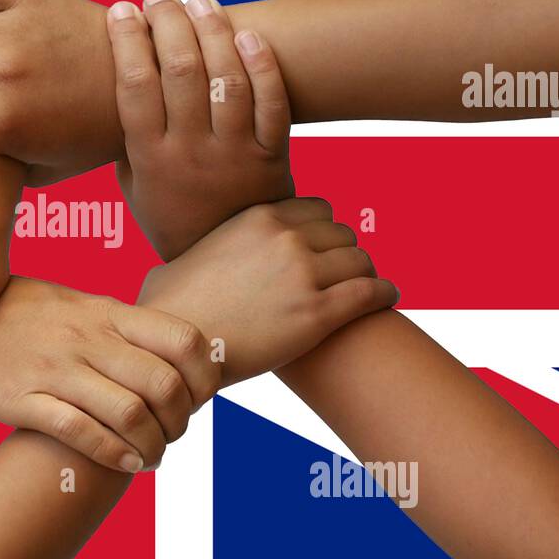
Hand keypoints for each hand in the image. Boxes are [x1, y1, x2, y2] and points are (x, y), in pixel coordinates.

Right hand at [0, 277, 220, 471]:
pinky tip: (125, 464)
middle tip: (171, 436)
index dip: (204, 378)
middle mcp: (88, 338)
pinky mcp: (22, 398)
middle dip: (180, 423)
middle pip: (164, 385)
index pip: (183, 339)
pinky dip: (113, 454)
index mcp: (107, 312)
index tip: (197, 399)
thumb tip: (170, 357)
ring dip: (152, 447)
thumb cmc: (19, 313)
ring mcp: (55, 368)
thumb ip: (120, 327)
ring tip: (149, 458)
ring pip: (129, 413)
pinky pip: (80, 431)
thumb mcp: (77, 304)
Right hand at [109, 0, 292, 260]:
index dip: (127, 41)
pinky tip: (248, 35)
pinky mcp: (273, 159)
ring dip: (213, 30)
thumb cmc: (173, 217)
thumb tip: (107, 78)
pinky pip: (272, 104)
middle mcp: (192, 155)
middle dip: (168, 23)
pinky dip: (263, 65)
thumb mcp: (135, 186)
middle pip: (181, 72)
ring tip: (199, 2)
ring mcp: (235, 156)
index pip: (134, 86)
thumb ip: (124, 138)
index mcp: (150, 160)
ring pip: (227, 79)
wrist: (229, 271)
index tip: (120, 8)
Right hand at [139, 199, 398, 385]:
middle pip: (343, 233)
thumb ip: (211, 246)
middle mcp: (284, 239)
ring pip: (360, 260)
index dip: (325, 230)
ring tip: (367, 287)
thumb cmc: (170, 311)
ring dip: (365, 274)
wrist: (174, 349)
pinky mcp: (317, 314)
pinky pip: (369, 293)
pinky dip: (384, 293)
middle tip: (346, 274)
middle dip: (346, 253)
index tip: (326, 248)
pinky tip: (388, 297)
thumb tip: (193, 259)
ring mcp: (303, 275)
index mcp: (257, 218)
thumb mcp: (187, 257)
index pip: (317, 210)